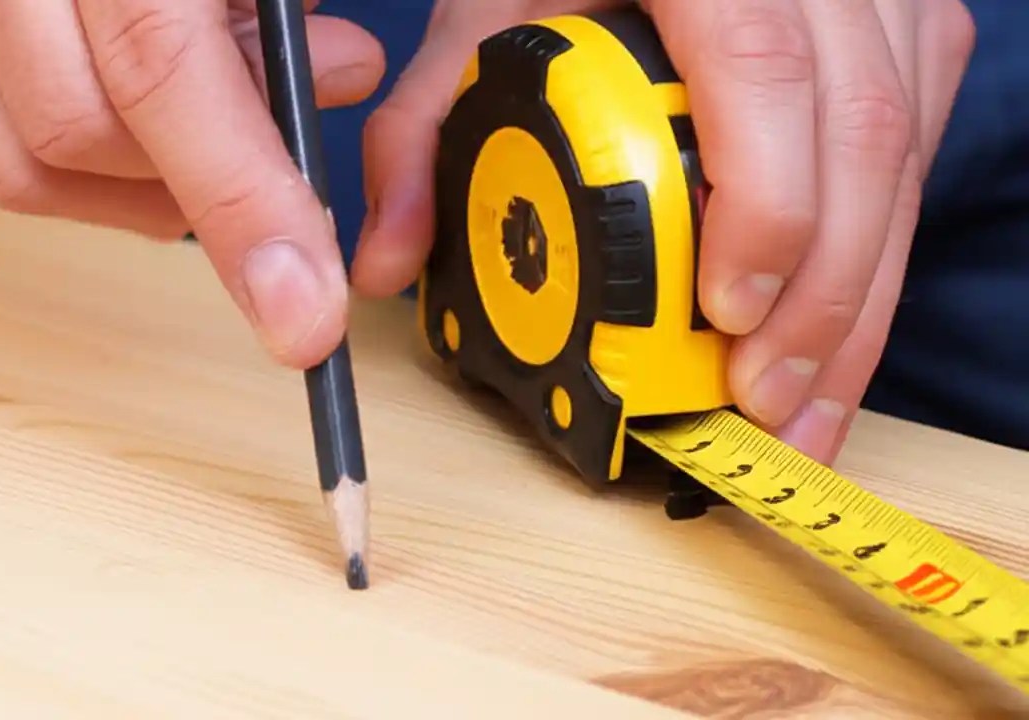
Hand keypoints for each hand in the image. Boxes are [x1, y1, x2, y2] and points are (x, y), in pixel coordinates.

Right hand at [0, 0, 384, 368]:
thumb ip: (278, 4)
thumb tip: (340, 74)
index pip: (158, 69)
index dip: (242, 202)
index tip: (304, 320)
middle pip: (83, 138)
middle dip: (208, 165)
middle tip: (315, 89)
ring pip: (26, 166)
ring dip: (153, 169)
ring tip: (235, 86)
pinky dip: (95, 156)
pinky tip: (154, 93)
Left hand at [352, 0, 974, 463]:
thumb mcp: (485, 16)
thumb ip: (422, 131)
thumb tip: (386, 261)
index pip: (760, 71)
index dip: (764, 204)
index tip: (727, 315)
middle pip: (861, 135)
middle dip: (824, 296)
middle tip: (762, 405)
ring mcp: (883, 1)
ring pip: (905, 159)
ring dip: (859, 301)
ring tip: (801, 407)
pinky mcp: (913, 35)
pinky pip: (918, 155)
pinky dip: (880, 257)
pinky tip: (836, 334)